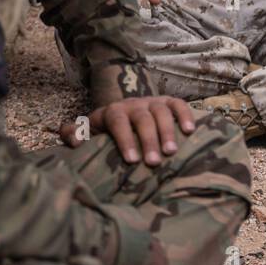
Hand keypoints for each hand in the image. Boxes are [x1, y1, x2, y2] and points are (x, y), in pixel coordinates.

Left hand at [61, 96, 197, 165]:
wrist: (123, 112)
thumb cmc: (106, 131)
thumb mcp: (88, 131)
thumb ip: (74, 134)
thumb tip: (74, 140)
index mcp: (112, 111)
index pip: (118, 122)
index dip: (125, 139)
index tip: (131, 160)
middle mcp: (133, 104)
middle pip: (142, 118)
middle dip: (149, 139)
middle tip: (154, 162)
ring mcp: (152, 102)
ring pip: (162, 111)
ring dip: (168, 131)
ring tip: (172, 152)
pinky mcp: (168, 103)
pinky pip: (178, 104)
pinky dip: (185, 115)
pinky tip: (190, 131)